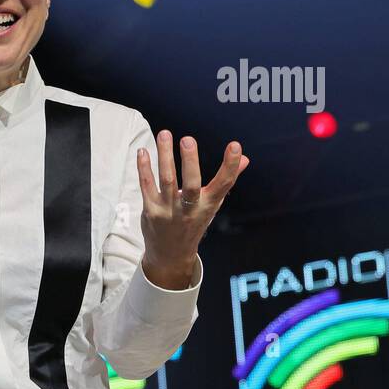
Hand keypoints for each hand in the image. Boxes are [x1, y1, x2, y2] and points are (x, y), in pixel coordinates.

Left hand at [136, 131, 249, 288]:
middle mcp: (190, 209)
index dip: (230, 166)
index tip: (235, 146)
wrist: (171, 254)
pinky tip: (143, 151)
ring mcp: (169, 210)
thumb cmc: (193, 223)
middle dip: (190, 162)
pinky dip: (144, 168)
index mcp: (209, 205)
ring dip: (164, 156)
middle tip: (188, 139)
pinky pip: (147, 186)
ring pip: (167, 181)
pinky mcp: (151, 211)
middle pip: (191, 184)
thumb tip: (244, 158)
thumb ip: (226, 180)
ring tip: (164, 134)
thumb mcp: (212, 204)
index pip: (224, 184)